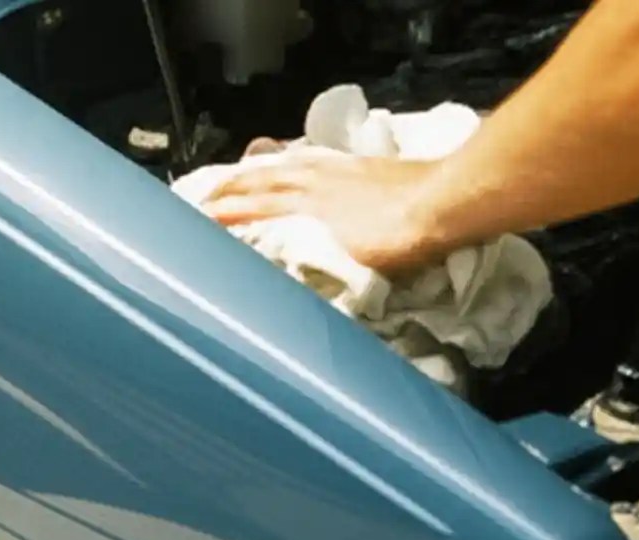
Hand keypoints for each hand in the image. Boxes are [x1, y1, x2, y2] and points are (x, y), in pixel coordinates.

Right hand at [202, 153, 447, 274]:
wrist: (442, 203)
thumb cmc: (398, 240)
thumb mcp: (348, 264)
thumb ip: (310, 268)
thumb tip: (280, 281)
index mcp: (303, 211)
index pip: (251, 211)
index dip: (222, 215)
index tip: (196, 220)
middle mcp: (309, 186)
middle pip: (257, 185)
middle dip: (225, 191)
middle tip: (200, 197)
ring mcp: (331, 171)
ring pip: (277, 169)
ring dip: (248, 174)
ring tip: (229, 178)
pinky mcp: (352, 165)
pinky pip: (306, 159)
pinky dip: (285, 159)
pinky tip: (284, 160)